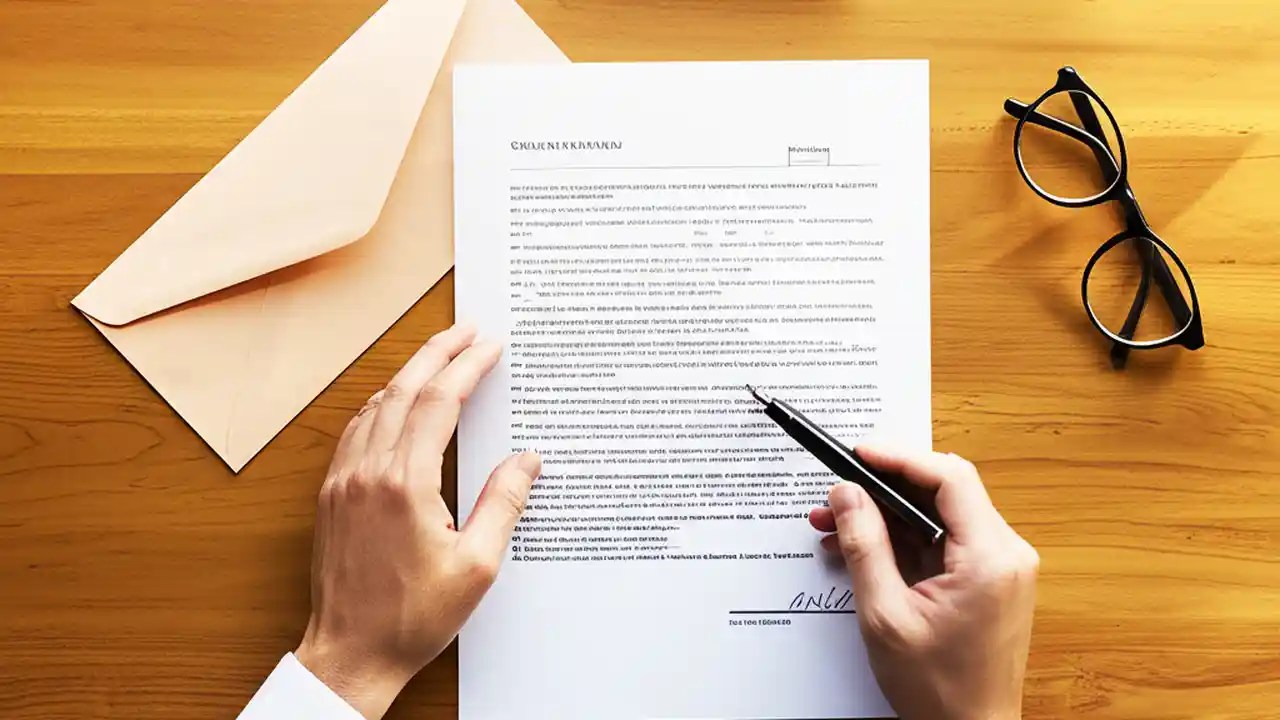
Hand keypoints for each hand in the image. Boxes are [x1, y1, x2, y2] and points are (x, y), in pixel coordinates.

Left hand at [294, 324, 539, 719]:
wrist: (351, 654)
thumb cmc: (413, 617)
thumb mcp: (477, 565)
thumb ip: (502, 503)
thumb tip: (527, 460)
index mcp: (405, 484)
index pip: (439, 403)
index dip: (467, 366)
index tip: (490, 344)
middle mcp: (368, 472)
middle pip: (403, 390)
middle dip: (438, 352)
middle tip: (467, 329)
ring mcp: (342, 482)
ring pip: (375, 405)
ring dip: (409, 374)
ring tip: (438, 356)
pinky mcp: (330, 496)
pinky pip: (354, 431)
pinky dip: (379, 405)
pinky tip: (394, 403)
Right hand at [809, 445, 1037, 719]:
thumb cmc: (938, 689)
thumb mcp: (886, 615)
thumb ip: (865, 546)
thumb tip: (847, 495)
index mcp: (990, 559)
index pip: (950, 477)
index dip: (900, 457)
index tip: (859, 454)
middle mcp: (1007, 555)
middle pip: (944, 490)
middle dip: (884, 488)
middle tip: (837, 495)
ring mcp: (1002, 566)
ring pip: (940, 513)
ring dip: (889, 515)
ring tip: (837, 526)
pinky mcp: (990, 578)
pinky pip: (945, 539)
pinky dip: (905, 538)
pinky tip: (866, 549)